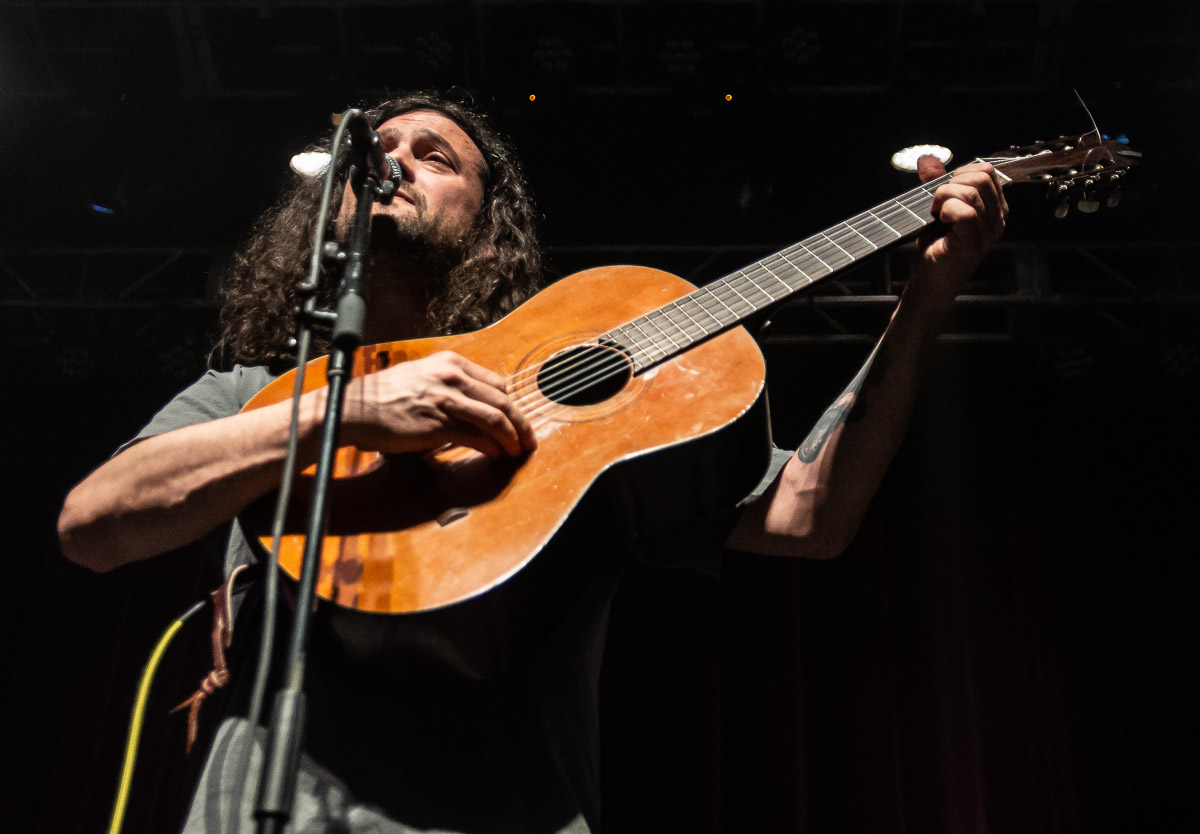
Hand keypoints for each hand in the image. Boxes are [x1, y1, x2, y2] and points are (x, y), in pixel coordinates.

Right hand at [341, 351, 536, 456]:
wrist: (356, 409)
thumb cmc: (385, 397)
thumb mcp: (422, 377)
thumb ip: (450, 386)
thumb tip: (475, 404)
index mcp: (451, 363)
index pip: (496, 382)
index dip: (511, 404)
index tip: (517, 419)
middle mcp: (452, 377)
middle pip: (502, 400)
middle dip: (521, 422)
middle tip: (529, 438)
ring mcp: (447, 400)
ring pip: (496, 418)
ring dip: (512, 437)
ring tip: (518, 450)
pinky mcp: (440, 424)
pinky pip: (477, 436)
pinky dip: (492, 447)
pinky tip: (496, 454)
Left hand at [911, 155, 1008, 302]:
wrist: (929, 279)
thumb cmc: (936, 246)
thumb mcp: (937, 207)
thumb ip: (936, 182)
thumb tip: (927, 159)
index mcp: (995, 208)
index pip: (987, 171)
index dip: (960, 173)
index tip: (944, 191)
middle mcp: (997, 219)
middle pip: (981, 177)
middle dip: (951, 183)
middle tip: (937, 203)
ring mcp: (988, 232)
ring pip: (970, 191)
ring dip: (943, 196)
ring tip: (936, 213)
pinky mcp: (973, 242)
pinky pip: (965, 211)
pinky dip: (946, 209)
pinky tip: (940, 219)